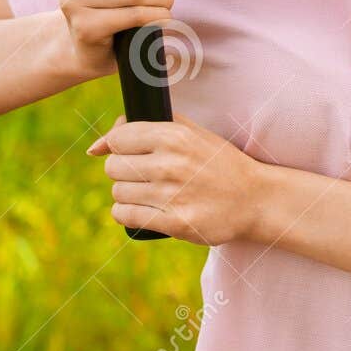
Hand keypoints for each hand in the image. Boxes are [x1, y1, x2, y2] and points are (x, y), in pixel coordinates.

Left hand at [87, 113, 267, 244]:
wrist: (254, 199)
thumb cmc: (218, 164)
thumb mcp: (192, 133)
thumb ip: (147, 126)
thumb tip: (96, 146)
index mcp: (173, 136)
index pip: (117, 139)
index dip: (119, 147)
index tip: (132, 154)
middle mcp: (170, 164)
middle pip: (113, 167)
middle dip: (123, 172)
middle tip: (144, 176)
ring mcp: (172, 195)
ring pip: (118, 193)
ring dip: (127, 195)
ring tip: (149, 194)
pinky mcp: (174, 223)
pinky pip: (126, 216)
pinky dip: (128, 215)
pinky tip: (144, 210)